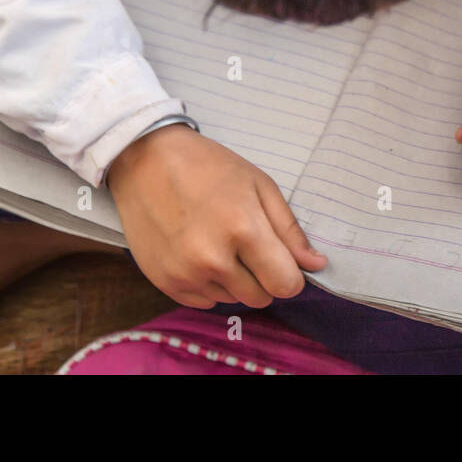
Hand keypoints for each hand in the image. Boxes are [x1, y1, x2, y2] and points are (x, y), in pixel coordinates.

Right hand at [107, 124, 325, 308]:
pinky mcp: (164, 283)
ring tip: (219, 242)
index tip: (281, 258)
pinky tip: (199, 252)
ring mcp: (186, 274)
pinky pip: (204, 301)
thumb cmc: (208, 167)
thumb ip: (289, 229)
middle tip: (247, 245)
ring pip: (232, 300)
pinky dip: (209, 284)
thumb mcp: (259, 185)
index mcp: (243, 229)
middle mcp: (213, 259)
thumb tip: (316, 265)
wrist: (145, 160)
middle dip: (263, 276)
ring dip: (234, 280)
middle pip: (261, 297)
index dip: (290, 274)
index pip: (286, 285)